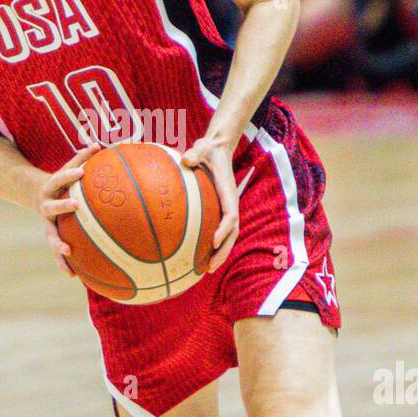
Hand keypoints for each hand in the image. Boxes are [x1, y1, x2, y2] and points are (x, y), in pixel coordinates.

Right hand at [34, 143, 100, 276]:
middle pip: (52, 207)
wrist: (35, 194)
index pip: (61, 178)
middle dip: (62, 206)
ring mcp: (46, 223)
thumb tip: (100, 144)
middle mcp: (46, 205)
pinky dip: (63, 264)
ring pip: (50, 235)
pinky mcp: (51, 236)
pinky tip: (74, 277)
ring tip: (68, 252)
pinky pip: (56, 252)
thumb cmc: (61, 181)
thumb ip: (82, 158)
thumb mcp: (68, 169)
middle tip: (75, 205)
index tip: (82, 171)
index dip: (70, 174)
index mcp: (51, 187)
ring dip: (58, 244)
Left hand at [181, 135, 238, 273]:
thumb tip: (185, 160)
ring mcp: (226, 208)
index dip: (223, 229)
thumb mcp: (202, 148)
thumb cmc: (208, 150)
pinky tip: (199, 255)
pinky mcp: (220, 209)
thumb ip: (195, 154)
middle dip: (223, 251)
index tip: (213, 241)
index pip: (230, 215)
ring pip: (228, 236)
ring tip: (207, 269)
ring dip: (220, 253)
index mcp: (228, 192)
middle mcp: (230, 203)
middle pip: (232, 233)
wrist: (218, 148)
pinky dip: (214, 245)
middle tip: (209, 267)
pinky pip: (219, 230)